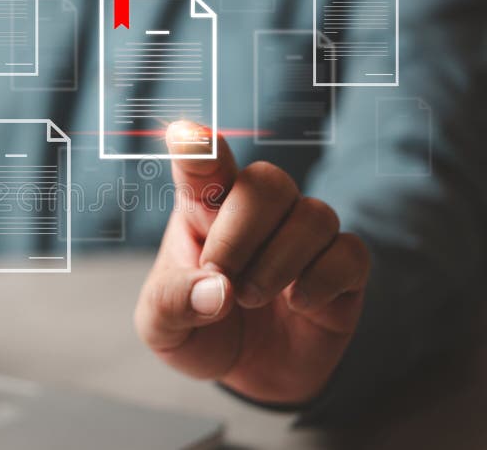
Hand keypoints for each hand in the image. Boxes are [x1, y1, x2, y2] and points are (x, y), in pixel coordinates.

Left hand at [134, 121, 369, 403]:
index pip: (204, 167)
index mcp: (202, 211)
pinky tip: (299, 304)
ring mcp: (302, 238)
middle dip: (240, 233)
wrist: (245, 374)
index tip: (186, 137)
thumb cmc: (198, 331)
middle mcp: (255, 213)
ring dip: (278, 263)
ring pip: (313, 215)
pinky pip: (350, 252)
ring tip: (249, 298)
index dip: (199, 150)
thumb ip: (173, 304)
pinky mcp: (340, 270)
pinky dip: (322, 279)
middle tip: (220, 275)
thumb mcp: (162, 327)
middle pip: (267, 182)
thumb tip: (218, 290)